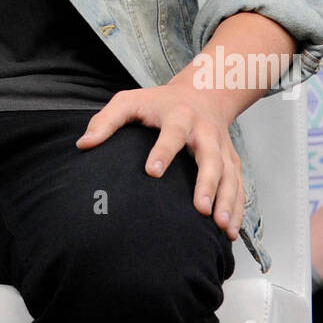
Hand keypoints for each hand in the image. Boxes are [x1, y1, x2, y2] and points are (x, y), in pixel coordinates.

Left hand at [76, 83, 243, 237]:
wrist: (203, 92)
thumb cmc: (159, 102)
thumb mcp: (129, 101)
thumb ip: (106, 120)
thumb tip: (83, 145)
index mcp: (179, 116)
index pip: (172, 133)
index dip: (163, 151)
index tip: (152, 172)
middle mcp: (205, 132)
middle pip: (211, 157)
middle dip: (208, 183)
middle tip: (201, 208)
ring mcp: (222, 148)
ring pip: (230, 175)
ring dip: (227, 201)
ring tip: (220, 226)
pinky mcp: (232, 161)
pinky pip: (239, 186)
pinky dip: (238, 208)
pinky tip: (230, 230)